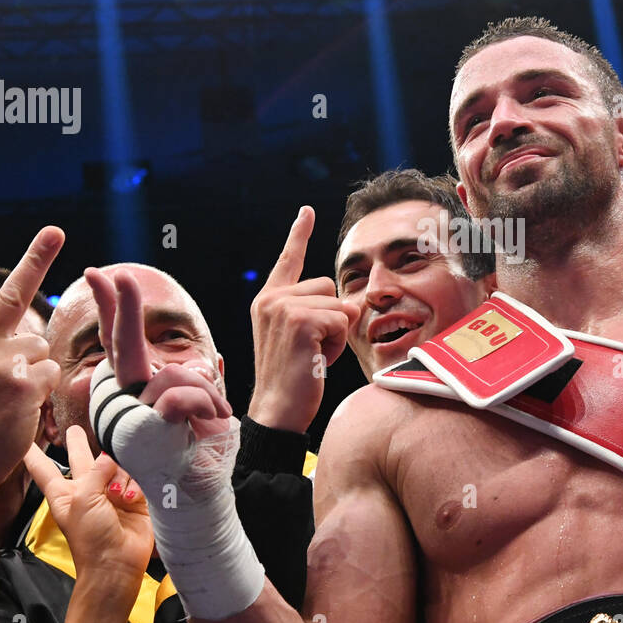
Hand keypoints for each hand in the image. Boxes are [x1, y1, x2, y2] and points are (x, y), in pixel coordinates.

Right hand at [0, 226, 62, 501]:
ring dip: (33, 370)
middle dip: (37, 257)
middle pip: (15, 294)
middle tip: (55, 230)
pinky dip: (41, 391)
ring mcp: (1, 362)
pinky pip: (50, 375)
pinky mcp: (24, 384)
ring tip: (5, 399)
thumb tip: (16, 332)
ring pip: (40, 349)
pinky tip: (17, 409)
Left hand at [25, 427, 152, 585]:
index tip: (23, 441)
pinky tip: (131, 499)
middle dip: (78, 444)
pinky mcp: (134, 499)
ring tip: (117, 497)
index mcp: (63, 493)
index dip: (34, 454)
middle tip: (76, 429)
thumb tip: (111, 456)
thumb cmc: (90, 537)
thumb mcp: (82, 499)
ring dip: (118, 477)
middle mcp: (86, 490)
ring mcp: (110, 494)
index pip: (44, 468)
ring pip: (116, 466)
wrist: (117, 563)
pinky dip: (134, 486)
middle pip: (80, 460)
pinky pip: (136, 478)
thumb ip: (95, 471)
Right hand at [84, 267, 232, 439]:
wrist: (200, 495)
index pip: (118, 342)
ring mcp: (128, 416)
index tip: (97, 274)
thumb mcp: (195, 408)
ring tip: (217, 416)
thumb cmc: (197, 454)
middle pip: (121, 344)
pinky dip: (205, 402)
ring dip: (207, 392)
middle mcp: (122, 401)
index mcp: (133, 392)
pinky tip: (213, 419)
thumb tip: (199, 364)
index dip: (108, 307)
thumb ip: (187, 381)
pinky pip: (180, 394)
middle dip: (121, 305)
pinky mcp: (144, 428)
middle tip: (120, 275)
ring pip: (174, 374)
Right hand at [247, 207, 359, 432]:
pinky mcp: (299, 321)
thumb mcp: (305, 337)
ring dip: (337, 332)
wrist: (278, 410)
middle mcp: (272, 299)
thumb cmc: (296, 378)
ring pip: (338, 304)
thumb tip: (354, 302)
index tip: (308, 211)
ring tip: (315, 355)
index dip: (299, 234)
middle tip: (313, 348)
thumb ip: (320, 312)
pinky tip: (318, 358)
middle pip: (329, 286)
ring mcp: (283, 308)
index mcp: (269, 300)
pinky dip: (338, 342)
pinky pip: (341, 319)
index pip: (289, 260)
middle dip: (333, 317)